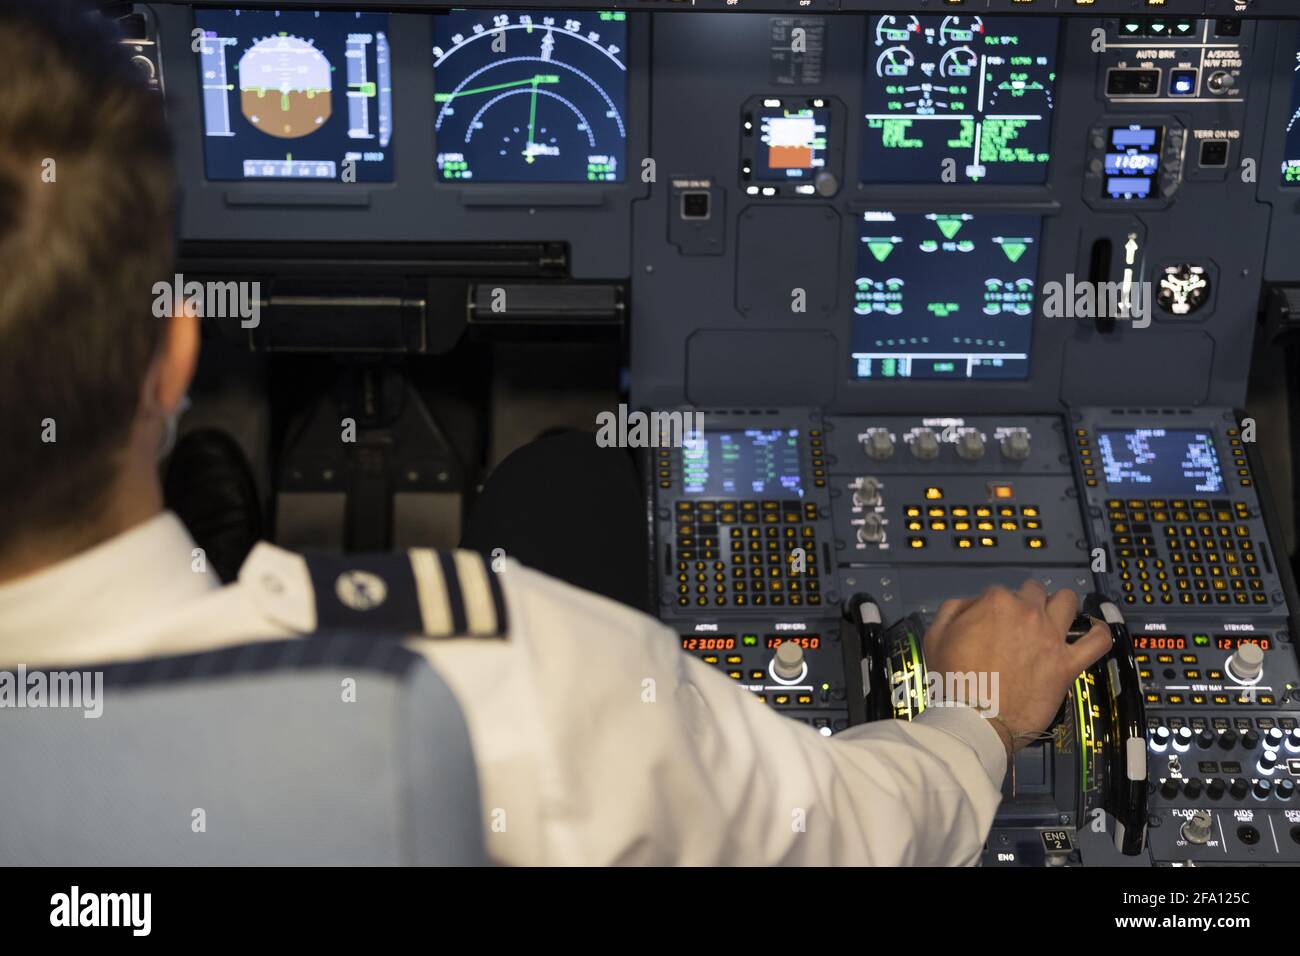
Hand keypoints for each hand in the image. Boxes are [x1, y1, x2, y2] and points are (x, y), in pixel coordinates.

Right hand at [922, 581, 1111, 754]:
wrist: (974, 720)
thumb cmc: (952, 680)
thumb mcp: (935, 636)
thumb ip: (954, 610)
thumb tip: (972, 604)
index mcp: (995, 602)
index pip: (998, 592)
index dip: (992, 608)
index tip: (988, 626)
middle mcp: (1028, 612)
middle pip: (1034, 592)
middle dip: (1026, 602)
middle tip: (1018, 624)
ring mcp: (1051, 637)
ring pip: (1068, 602)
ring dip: (1060, 605)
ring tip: (1055, 619)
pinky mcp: (1068, 664)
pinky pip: (1098, 640)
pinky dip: (1099, 631)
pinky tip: (1094, 631)